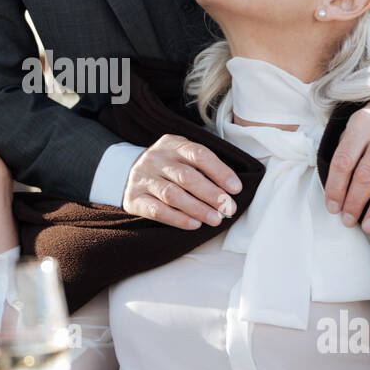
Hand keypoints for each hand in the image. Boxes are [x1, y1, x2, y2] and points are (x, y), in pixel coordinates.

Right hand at [122, 133, 241, 230]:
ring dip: (197, 208)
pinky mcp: (133, 198)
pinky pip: (157, 211)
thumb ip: (204, 167)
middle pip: (186, 176)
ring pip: (171, 194)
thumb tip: (231, 190)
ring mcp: (142, 178)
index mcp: (172, 144)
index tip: (236, 188)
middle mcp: (155, 158)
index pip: (198, 154)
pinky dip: (177, 219)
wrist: (133, 175)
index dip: (219, 171)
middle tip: (229, 208)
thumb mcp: (183, 158)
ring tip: (215, 219)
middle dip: (211, 194)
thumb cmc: (169, 169)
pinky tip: (194, 224)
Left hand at [323, 89, 369, 233]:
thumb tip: (334, 189)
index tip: (332, 208)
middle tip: (348, 221)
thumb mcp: (358, 124)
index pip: (343, 161)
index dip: (335, 188)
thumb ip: (347, 149)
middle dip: (354, 202)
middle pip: (365, 175)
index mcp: (362, 125)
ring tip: (368, 227)